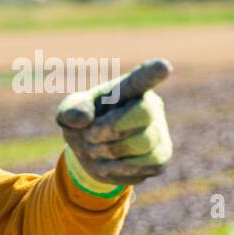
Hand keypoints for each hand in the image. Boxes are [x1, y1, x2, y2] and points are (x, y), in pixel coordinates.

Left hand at [56, 58, 173, 189]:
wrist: (90, 154)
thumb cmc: (83, 124)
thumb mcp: (70, 113)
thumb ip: (71, 110)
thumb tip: (84, 118)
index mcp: (127, 89)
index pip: (142, 78)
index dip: (153, 72)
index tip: (163, 66)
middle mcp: (151, 106)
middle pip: (143, 114)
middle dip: (109, 128)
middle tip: (89, 136)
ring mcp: (159, 133)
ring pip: (143, 143)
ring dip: (108, 150)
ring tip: (94, 149)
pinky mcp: (159, 159)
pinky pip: (143, 165)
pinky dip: (116, 168)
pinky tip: (107, 163)